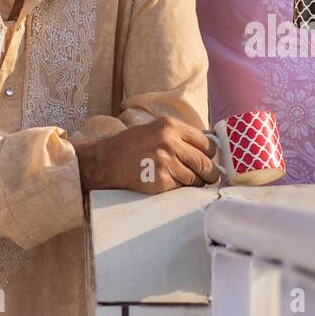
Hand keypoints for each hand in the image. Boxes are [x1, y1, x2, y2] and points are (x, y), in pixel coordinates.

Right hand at [74, 116, 219, 193]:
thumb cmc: (130, 146)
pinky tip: (172, 185)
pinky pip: (181, 188)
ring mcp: (166, 162)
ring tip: (188, 182)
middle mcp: (170, 142)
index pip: (206, 143)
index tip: (208, 160)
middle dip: (209, 173)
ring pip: (196, 178)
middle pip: (205, 163)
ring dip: (195, 183)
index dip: (210, 155)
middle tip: (209, 178)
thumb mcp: (155, 129)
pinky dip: (180, 189)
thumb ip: (179, 136)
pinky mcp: (160, 180)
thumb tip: (208, 149)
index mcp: (171, 126)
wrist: (105, 161)